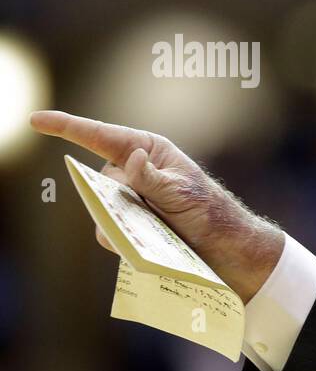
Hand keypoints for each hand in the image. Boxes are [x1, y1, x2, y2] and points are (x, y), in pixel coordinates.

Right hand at [30, 111, 282, 303]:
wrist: (224, 250)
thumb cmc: (210, 212)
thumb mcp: (184, 192)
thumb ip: (154, 178)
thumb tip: (133, 158)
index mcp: (148, 151)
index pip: (100, 136)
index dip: (66, 127)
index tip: (36, 120)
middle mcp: (132, 171)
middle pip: (98, 180)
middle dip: (116, 196)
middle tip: (154, 209)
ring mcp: (127, 198)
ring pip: (100, 209)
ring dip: (122, 221)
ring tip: (158, 229)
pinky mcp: (127, 223)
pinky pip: (107, 231)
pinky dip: (122, 239)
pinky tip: (148, 244)